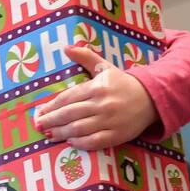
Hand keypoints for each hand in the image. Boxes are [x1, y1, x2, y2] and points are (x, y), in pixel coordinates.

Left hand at [32, 44, 156, 150]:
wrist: (151, 98)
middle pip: (69, 114)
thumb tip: (66, 48)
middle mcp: (102, 104)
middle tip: (38, 125)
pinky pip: (94, 141)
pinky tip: (70, 141)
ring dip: (61, 133)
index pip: (68, 98)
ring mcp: (109, 121)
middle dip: (51, 120)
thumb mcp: (105, 67)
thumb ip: (85, 57)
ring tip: (48, 135)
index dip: (51, 106)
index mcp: (97, 87)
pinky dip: (80, 142)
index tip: (39, 111)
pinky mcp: (116, 135)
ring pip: (79, 129)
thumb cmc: (123, 83)